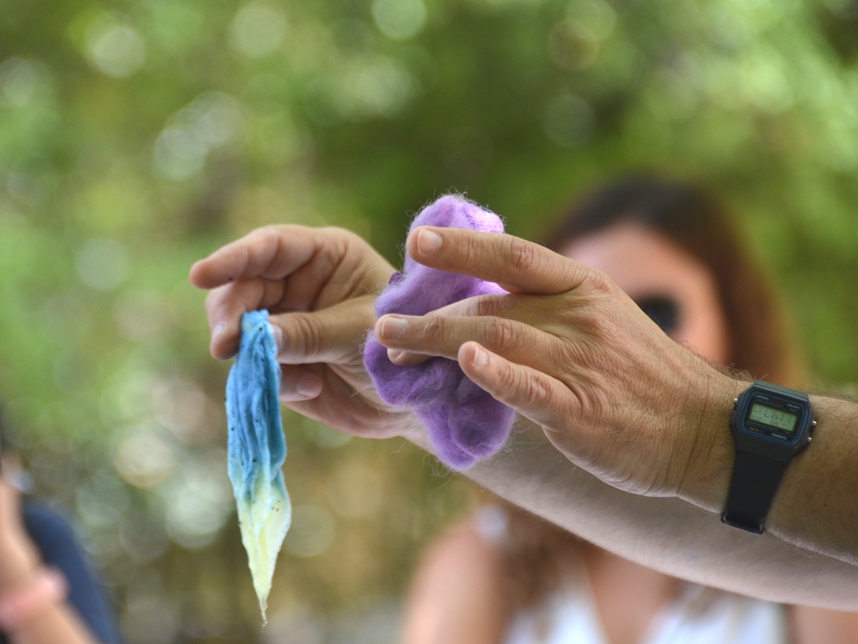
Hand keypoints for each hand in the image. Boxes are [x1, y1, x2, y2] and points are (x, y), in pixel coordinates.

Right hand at [190, 225, 414, 437]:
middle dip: (231, 316)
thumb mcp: (358, 334)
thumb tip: (255, 337)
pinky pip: (253, 367)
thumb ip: (308, 334)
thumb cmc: (401, 348)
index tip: (200, 276)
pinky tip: (311, 388)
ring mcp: (285, 322)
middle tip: (226, 346)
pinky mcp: (279, 361)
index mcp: (324, 256)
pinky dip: (270, 381)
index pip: (269, 247)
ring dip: (247, 353)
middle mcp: (297, 283)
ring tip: (280, 373)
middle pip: (241, 288)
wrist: (416, 401)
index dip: (232, 259)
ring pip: (237, 328)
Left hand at [372, 226, 741, 499]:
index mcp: (583, 288)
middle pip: (490, 302)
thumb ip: (548, 309)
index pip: (514, 256)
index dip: (462, 247)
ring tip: (392, 346)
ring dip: (435, 338)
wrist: (704, 431)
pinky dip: (495, 372)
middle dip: (429, 309)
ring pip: (496, 337)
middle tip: (383, 321)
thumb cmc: (642, 378)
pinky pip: (530, 386)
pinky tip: (464, 361)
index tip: (417, 241)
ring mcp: (580, 362)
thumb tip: (479, 310)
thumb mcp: (603, 322)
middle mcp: (579, 316)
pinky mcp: (580, 410)